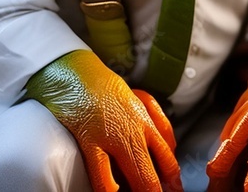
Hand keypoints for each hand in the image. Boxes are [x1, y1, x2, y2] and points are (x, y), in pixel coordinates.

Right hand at [26, 50, 182, 191]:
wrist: (73, 68)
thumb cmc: (101, 85)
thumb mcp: (134, 98)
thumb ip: (153, 118)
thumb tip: (169, 144)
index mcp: (146, 119)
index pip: (168, 153)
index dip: (173, 176)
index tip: (174, 188)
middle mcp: (136, 128)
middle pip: (157, 168)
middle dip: (160, 189)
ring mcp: (115, 134)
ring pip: (139, 172)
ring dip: (144, 189)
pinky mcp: (91, 138)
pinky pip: (103, 174)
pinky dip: (109, 189)